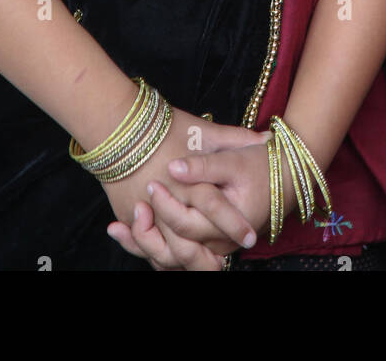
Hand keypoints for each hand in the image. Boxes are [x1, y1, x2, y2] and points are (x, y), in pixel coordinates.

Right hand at [103, 109, 266, 269]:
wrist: (118, 124)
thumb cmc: (163, 125)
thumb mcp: (202, 130)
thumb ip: (234, 138)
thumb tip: (267, 140)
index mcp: (189, 183)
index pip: (216, 209)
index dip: (235, 225)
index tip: (251, 236)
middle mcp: (167, 203)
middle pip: (189, 245)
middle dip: (207, 258)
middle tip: (223, 260)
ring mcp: (145, 214)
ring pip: (166, 253)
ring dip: (184, 259)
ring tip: (203, 262)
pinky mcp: (128, 216)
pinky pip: (145, 246)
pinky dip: (159, 254)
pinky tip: (173, 256)